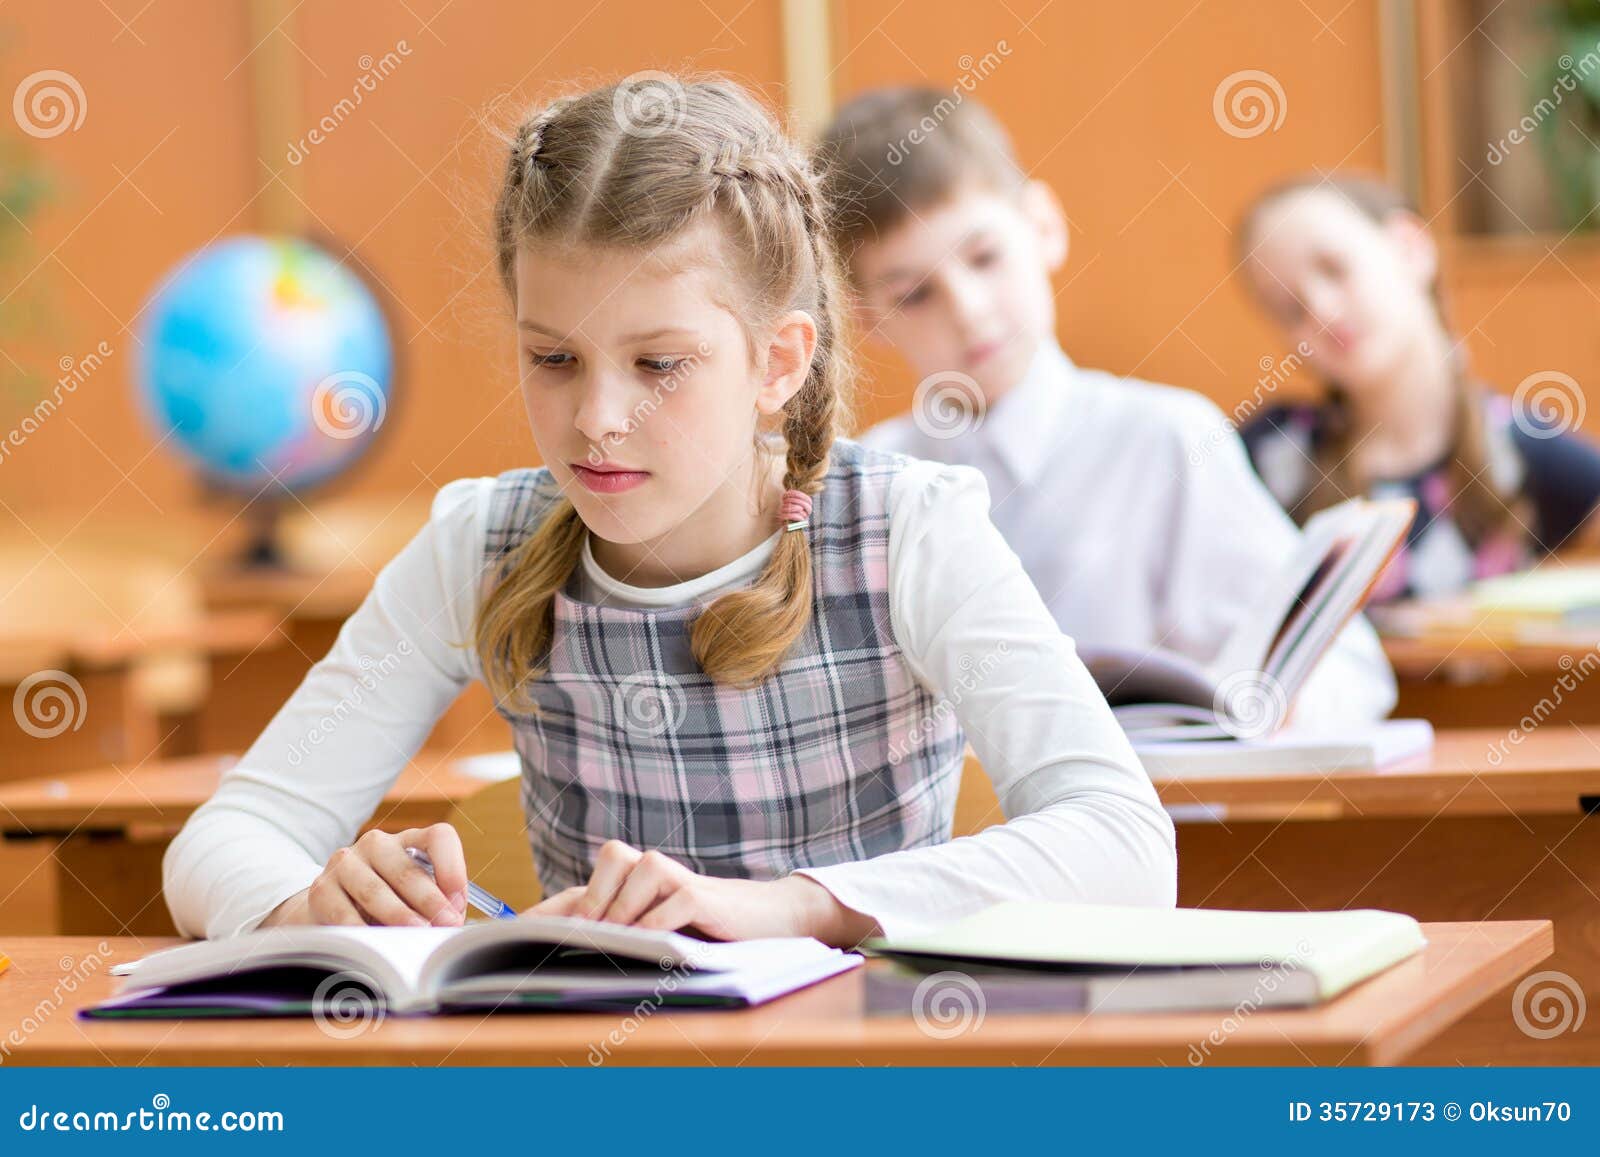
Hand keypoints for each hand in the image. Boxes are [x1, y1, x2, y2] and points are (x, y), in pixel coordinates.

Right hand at [261, 823, 468, 928]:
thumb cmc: (385, 902)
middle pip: (406, 869)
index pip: (438, 837)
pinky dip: (363, 930)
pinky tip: (377, 941)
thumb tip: (452, 921)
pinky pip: (344, 912)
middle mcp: (377, 844)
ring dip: (399, 914)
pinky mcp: (322, 888)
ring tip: (417, 932)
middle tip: (445, 923)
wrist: (331, 906)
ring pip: (374, 889)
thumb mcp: (412, 895)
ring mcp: (346, 863)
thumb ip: (435, 902)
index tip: (458, 898)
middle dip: (430, 900)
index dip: (452, 866)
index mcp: (408, 841)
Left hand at [521, 840, 879, 946]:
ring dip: (621, 911)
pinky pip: (670, 901)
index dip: (545, 912)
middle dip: (591, 899)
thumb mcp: (657, 937)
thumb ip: (620, 939)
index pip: (579, 892)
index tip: (511, 935)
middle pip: (613, 857)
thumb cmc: (707, 931)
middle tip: (581, 937)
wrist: (768, 919)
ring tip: (615, 941)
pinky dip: (654, 924)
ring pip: (639, 874)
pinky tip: (650, 944)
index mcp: (635, 885)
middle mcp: (655, 872)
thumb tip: (566, 957)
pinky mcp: (702, 894)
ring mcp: (678, 878)